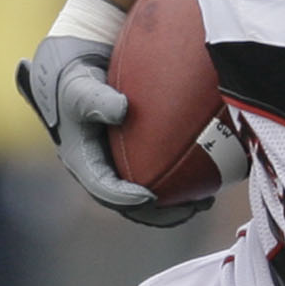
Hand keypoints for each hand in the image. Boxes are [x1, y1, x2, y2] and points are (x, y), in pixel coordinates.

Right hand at [15, 40, 205, 227]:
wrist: (77, 72)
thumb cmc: (77, 79)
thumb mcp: (80, 86)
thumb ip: (96, 98)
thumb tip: (122, 109)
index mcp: (83, 162)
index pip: (104, 189)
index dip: (126, 199)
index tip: (150, 197)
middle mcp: (102, 172)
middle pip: (131, 206)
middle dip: (161, 213)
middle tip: (191, 207)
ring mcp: (119, 169)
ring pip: (148, 199)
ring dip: (176, 205)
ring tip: (205, 201)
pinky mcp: (135, 162)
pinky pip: (159, 180)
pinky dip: (181, 185)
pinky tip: (208, 180)